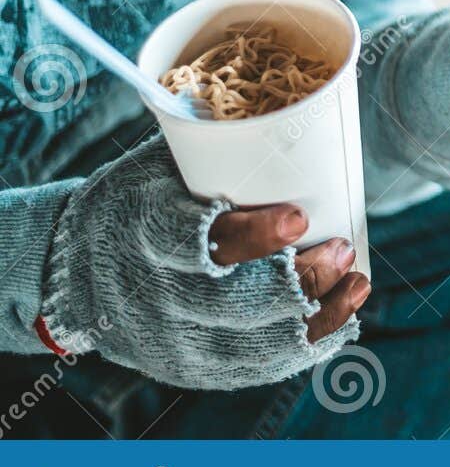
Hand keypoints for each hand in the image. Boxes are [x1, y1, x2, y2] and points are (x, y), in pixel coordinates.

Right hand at [41, 138, 363, 389]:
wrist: (75, 270)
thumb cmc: (136, 202)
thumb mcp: (154, 166)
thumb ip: (211, 147)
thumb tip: (287, 98)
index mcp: (145, 234)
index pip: (201, 241)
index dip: (255, 235)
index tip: (300, 216)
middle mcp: (159, 296)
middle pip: (241, 301)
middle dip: (304, 277)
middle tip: (343, 247)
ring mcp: (176, 339)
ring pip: (259, 340)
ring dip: (319, 311)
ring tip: (356, 279)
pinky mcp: (192, 368)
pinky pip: (258, 367)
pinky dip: (306, 344)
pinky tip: (341, 317)